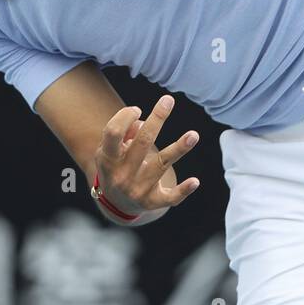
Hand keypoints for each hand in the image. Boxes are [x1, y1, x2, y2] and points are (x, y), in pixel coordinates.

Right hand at [93, 95, 200, 214]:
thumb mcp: (110, 150)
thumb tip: (143, 124)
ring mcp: (137, 189)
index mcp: (108, 158)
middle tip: (168, 100)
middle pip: (142, 142)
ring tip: (194, 135)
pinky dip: (183, 190)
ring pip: (161, 165)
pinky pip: (170, 197)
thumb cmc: (116, 165)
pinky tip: (195, 181)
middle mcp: (122, 174)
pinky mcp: (152, 202)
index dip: (125, 116)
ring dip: (178, 149)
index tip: (137, 109)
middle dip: (156, 119)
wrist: (115, 204)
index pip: (114, 132)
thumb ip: (124, 133)